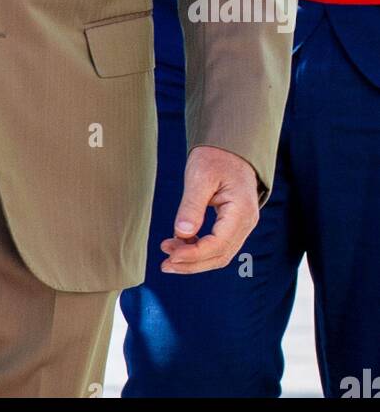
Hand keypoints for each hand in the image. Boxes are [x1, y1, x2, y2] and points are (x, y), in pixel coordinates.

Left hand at [161, 145, 258, 274]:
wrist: (229, 148)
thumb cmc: (215, 157)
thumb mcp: (200, 177)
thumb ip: (191, 206)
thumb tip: (182, 234)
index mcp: (241, 212)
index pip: (218, 245)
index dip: (193, 255)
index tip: (170, 255)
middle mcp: (246, 223)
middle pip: (220, 256)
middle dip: (191, 264)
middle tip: (165, 264)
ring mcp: (242, 225)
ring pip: (219, 254)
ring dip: (193, 259)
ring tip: (167, 254)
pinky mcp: (234, 224)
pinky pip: (218, 245)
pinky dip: (198, 249)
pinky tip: (179, 243)